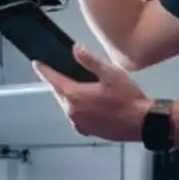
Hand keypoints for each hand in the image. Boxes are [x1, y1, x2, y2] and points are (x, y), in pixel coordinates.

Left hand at [33, 43, 152, 141]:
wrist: (142, 123)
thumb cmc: (128, 100)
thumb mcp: (111, 73)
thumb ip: (90, 60)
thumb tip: (76, 49)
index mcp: (76, 97)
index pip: (53, 80)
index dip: (44, 71)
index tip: (37, 64)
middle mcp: (73, 112)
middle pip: (60, 93)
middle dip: (59, 82)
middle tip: (59, 72)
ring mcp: (79, 123)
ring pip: (68, 105)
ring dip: (70, 95)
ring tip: (78, 86)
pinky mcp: (87, 130)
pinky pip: (76, 116)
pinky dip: (78, 108)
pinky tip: (89, 103)